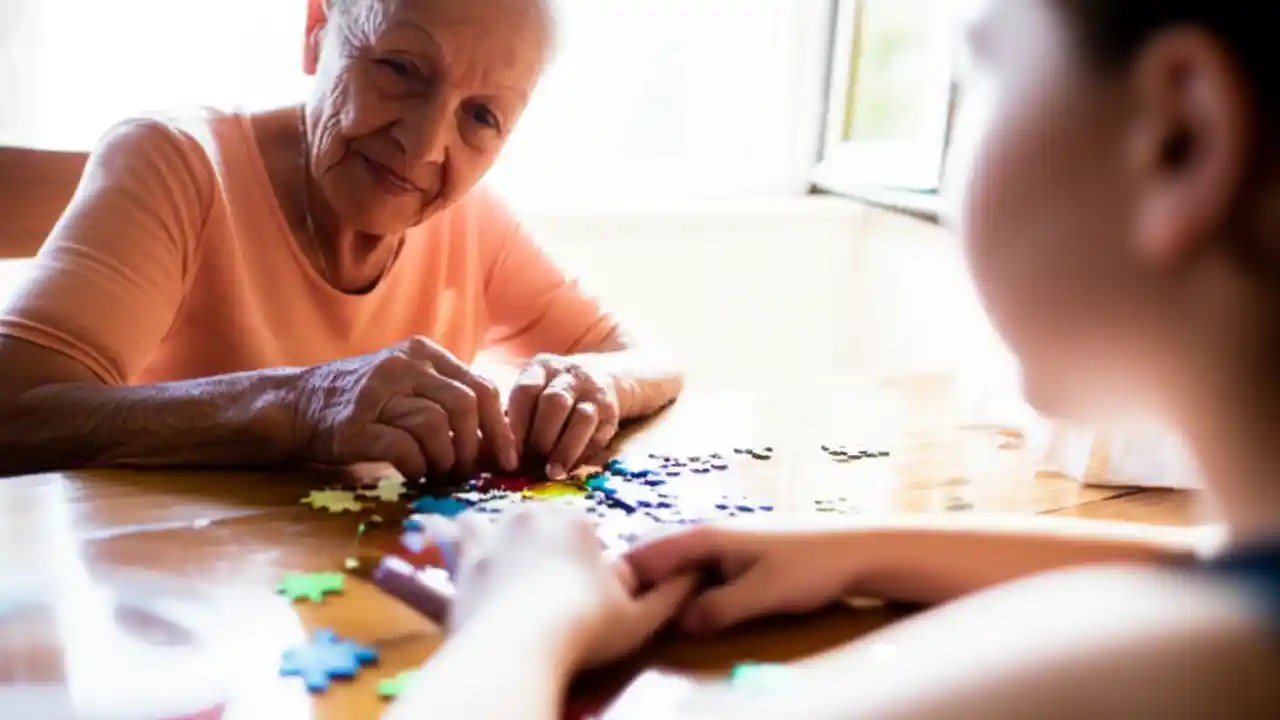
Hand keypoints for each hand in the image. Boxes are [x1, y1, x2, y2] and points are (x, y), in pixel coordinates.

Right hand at [290, 336, 517, 479]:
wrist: (297, 404)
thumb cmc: (363, 401)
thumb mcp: (407, 383)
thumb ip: (446, 397)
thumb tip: (496, 439)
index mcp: (423, 353)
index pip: (481, 386)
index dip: (500, 426)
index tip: (506, 457)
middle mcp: (403, 365)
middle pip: (464, 403)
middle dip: (475, 445)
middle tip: (469, 471)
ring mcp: (377, 392)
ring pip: (436, 424)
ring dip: (446, 459)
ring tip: (440, 474)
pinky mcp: (356, 424)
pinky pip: (403, 447)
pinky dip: (418, 467)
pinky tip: (415, 474)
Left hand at [449, 506, 696, 669]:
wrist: (519, 646)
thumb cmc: (585, 628)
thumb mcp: (640, 617)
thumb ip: (670, 593)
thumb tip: (695, 574)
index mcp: (575, 522)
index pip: (584, 529)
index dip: (586, 558)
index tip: (585, 590)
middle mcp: (530, 516)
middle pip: (536, 523)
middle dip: (540, 546)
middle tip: (546, 588)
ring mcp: (489, 535)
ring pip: (486, 522)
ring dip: (491, 537)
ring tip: (498, 565)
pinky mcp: (459, 561)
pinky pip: (446, 541)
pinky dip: (447, 548)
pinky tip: (451, 562)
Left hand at [507, 354, 620, 478]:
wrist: (603, 375)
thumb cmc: (552, 393)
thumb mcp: (533, 391)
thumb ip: (514, 416)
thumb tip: (492, 453)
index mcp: (542, 367)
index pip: (526, 391)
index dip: (516, 424)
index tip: (508, 453)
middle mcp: (569, 375)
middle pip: (554, 402)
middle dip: (540, 437)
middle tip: (528, 464)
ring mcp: (594, 391)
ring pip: (582, 418)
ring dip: (565, 449)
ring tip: (551, 473)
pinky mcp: (611, 412)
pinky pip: (599, 434)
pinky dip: (583, 453)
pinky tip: (570, 468)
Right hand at [625, 525, 859, 634]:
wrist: (857, 550)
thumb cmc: (810, 568)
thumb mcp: (760, 596)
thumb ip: (716, 610)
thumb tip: (676, 624)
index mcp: (706, 537)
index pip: (647, 554)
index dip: (626, 581)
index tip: (616, 610)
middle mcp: (709, 533)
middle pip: (656, 555)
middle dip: (640, 583)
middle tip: (630, 617)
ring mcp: (724, 542)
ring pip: (678, 562)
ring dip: (664, 586)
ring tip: (653, 616)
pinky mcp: (739, 553)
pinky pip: (698, 568)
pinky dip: (686, 585)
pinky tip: (689, 607)